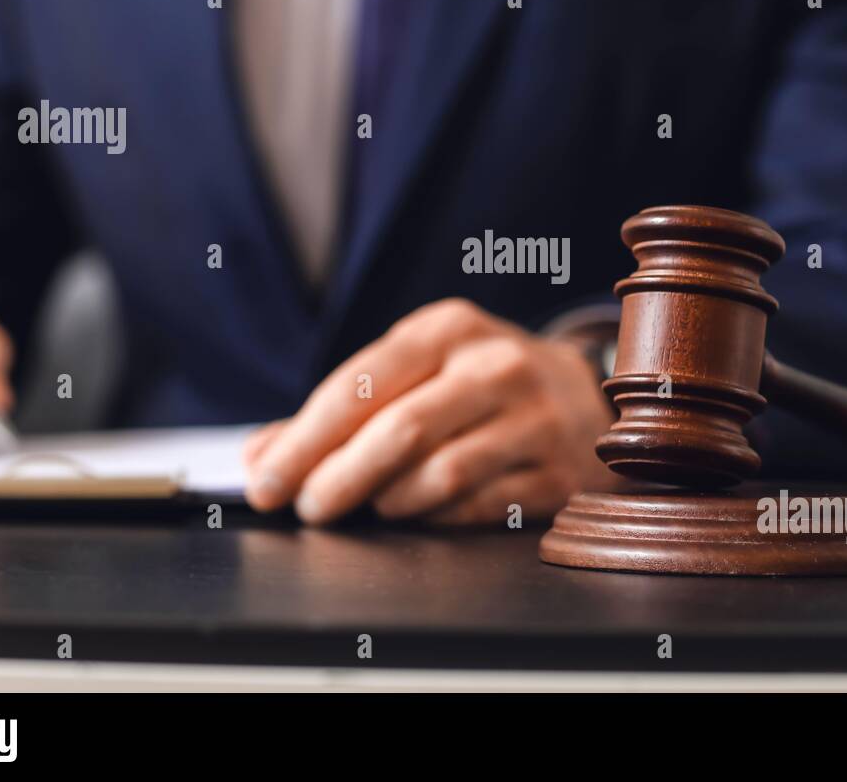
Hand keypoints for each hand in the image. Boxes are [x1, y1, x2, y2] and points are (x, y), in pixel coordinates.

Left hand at [243, 298, 617, 525]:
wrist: (586, 395)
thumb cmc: (477, 384)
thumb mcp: (417, 370)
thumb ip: (340, 410)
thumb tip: (259, 457)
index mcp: (448, 328)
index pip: (361, 382)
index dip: (304, 438)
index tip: (265, 482)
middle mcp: (496, 365)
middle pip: (400, 428)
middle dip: (339, 477)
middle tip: (308, 509)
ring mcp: (534, 419)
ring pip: (441, 472)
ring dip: (389, 501)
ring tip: (369, 509)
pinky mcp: (557, 472)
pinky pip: (480, 506)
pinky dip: (437, 518)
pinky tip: (417, 516)